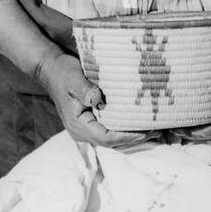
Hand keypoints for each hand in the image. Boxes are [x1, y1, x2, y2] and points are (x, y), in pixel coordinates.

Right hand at [35, 48, 149, 148]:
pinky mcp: (92, 120)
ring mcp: (87, 127)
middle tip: (158, 131)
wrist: (52, 69)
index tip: (145, 132)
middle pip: (113, 142)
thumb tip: (96, 98)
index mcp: (78, 125)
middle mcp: (83, 130)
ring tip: (155, 129)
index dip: (127, 137)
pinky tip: (141, 123)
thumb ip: (84, 89)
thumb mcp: (72, 78)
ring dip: (133, 135)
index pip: (106, 138)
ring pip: (113, 138)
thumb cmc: (63, 73)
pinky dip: (126, 128)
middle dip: (135, 139)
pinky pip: (111, 129)